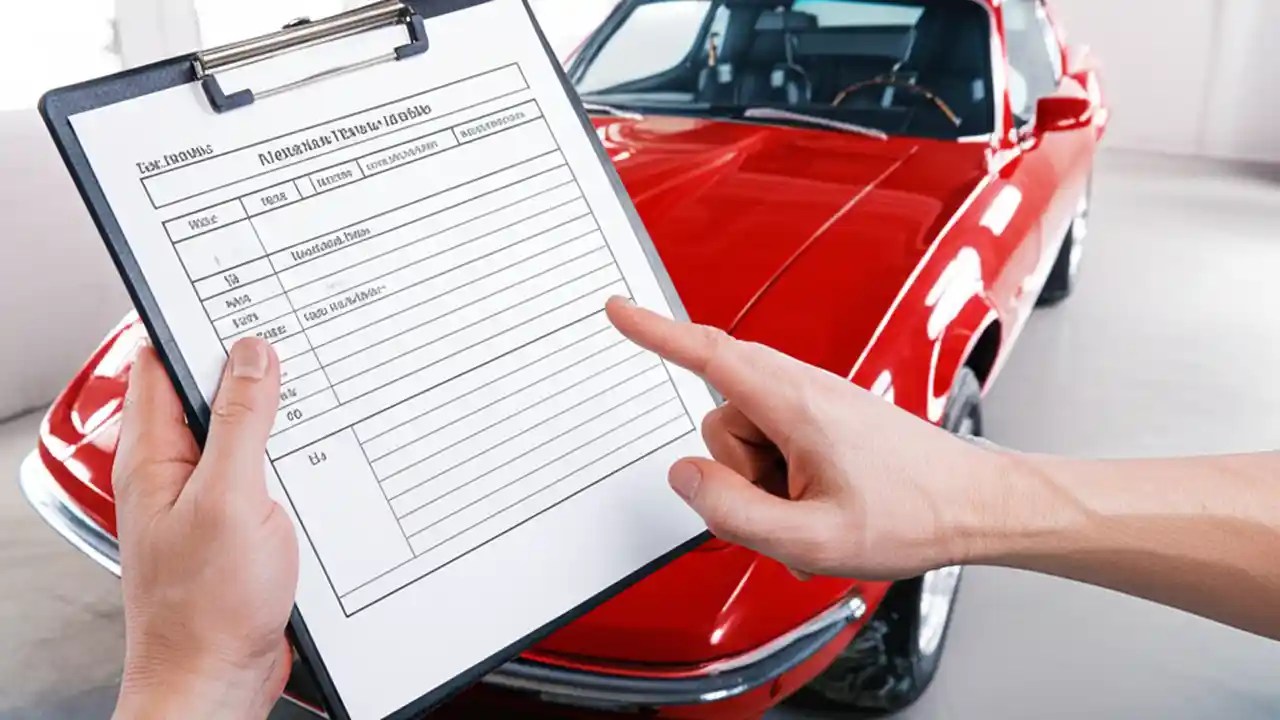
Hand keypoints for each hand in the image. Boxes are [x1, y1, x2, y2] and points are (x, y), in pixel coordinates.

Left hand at [112, 339, 297, 719]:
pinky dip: (293, 454)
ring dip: (280, 414)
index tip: (245, 301)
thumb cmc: (205, 608)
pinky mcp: (239, 523)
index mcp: (154, 455)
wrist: (217, 679)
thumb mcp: (230, 499)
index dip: (198, 324)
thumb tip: (251, 356)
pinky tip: (321, 454)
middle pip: (209, 392)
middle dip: (252, 364)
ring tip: (316, 395)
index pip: (161, 362)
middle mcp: (175, 470)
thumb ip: (243, 422)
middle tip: (298, 343)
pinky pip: (264, 470)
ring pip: (244, 431)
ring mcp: (208, 497)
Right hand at [606, 298, 1015, 580]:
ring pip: (746, 434)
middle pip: (722, 416)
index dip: (655, 333)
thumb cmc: (913, 515)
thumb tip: (686, 477)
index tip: (619, 311)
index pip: (708, 355)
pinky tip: (820, 505)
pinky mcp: (826, 417)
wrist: (976, 506)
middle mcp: (805, 389)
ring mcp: (818, 401)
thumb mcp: (810, 538)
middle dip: (736, 470)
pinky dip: (782, 479)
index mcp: (796, 404)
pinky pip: (774, 441)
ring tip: (812, 508)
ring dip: (763, 481)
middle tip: (783, 508)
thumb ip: (731, 512)